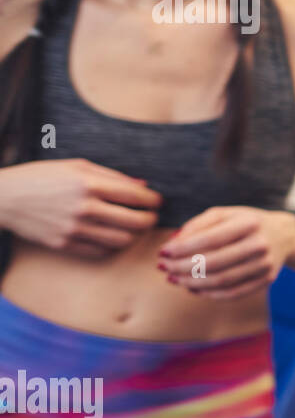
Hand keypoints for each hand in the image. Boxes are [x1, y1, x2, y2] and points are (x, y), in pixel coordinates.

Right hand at [0, 159, 159, 257]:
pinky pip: (101, 251)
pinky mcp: (64, 244)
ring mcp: (74, 229)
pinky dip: (113, 246)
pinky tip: (113, 236)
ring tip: (134, 227)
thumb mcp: (76, 166)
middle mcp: (84, 208)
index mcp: (88, 184)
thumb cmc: (42, 177)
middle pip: (135, 222)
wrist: (4, 198)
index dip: (152, 200)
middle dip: (150, 220)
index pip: (135, 196)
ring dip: (134, 235)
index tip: (157, 201)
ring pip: (122, 240)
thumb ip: (112, 175)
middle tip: (151, 217)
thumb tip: (142, 185)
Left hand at [158, 206, 292, 299]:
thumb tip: (173, 244)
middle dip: (182, 267)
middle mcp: (260, 244)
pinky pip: (232, 293)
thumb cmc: (246, 222)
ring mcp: (265, 265)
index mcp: (249, 223)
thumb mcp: (225, 214)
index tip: (163, 252)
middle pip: (213, 263)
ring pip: (221, 281)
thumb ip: (198, 225)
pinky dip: (208, 293)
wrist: (284, 235)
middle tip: (164, 267)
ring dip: (191, 282)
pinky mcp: (266, 280)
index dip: (182, 248)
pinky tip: (192, 288)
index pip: (209, 239)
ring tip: (173, 278)